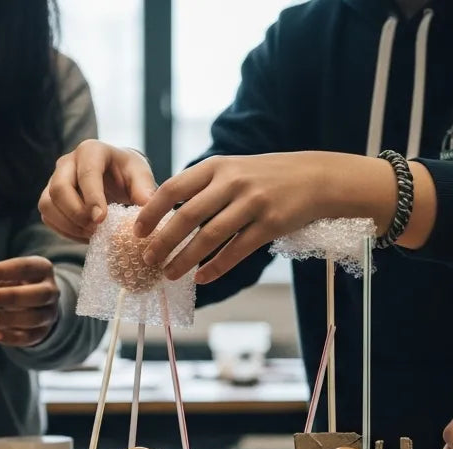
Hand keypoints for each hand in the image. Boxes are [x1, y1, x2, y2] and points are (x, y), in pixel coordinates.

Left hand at [0, 256, 59, 346]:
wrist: (36, 304)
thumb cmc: (16, 283)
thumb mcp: (9, 274)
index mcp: (42, 268)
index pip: (24, 267)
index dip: (2, 271)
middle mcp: (51, 290)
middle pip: (37, 294)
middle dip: (11, 296)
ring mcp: (50, 313)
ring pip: (34, 318)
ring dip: (9, 319)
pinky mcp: (43, 332)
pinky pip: (30, 337)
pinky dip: (12, 338)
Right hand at [39, 139, 156, 241]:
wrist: (115, 176)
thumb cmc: (128, 173)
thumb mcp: (141, 175)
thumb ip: (144, 188)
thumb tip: (145, 204)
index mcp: (91, 150)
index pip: (86, 174)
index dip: (92, 198)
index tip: (102, 219)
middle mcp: (67, 162)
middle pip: (58, 189)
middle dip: (76, 214)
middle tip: (96, 228)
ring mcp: (54, 179)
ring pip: (47, 204)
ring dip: (68, 224)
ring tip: (91, 233)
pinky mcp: (50, 197)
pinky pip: (47, 217)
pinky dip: (64, 230)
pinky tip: (85, 234)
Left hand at [135, 151, 391, 282]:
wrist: (315, 177)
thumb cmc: (264, 176)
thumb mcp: (232, 169)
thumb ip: (201, 186)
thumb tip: (162, 213)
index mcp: (217, 167)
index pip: (173, 188)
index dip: (152, 212)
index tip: (137, 231)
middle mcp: (232, 182)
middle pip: (187, 216)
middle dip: (163, 241)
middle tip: (147, 259)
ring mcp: (252, 203)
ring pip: (209, 237)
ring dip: (184, 259)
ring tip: (169, 274)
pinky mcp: (270, 224)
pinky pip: (236, 251)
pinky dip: (215, 268)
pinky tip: (201, 278)